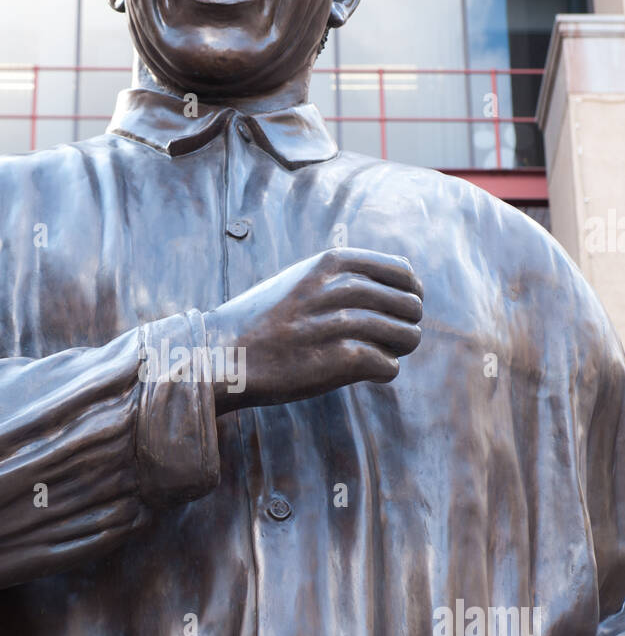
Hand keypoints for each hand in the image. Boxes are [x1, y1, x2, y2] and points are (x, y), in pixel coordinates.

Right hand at [202, 246, 421, 413]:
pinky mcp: (339, 360)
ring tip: (380, 355)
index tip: (399, 309)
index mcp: (331, 263)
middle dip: (406, 324)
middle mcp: (338, 288)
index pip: (403, 271)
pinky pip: (388, 366)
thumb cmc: (264, 321)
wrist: (224, 355)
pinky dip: (383, 371)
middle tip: (389, 338)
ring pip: (406, 335)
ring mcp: (340, 324)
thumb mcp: (301, 278)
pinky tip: (366, 372)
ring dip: (399, 349)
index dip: (410, 293)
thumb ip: (344, 273)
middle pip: (410, 304)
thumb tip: (404, 271)